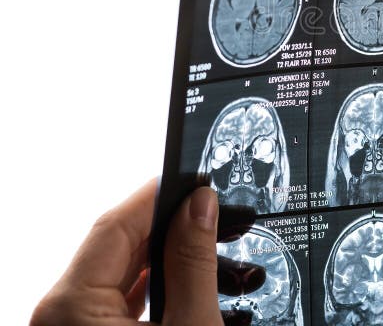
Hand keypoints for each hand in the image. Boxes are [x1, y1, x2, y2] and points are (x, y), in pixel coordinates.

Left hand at [31, 180, 223, 325]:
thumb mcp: (190, 324)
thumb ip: (192, 262)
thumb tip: (199, 206)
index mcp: (71, 306)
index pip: (115, 225)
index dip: (158, 196)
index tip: (193, 182)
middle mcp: (61, 315)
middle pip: (119, 246)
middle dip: (170, 227)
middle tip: (210, 212)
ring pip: (121, 272)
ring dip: (166, 257)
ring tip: (207, 247)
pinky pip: (118, 298)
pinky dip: (154, 286)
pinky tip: (186, 282)